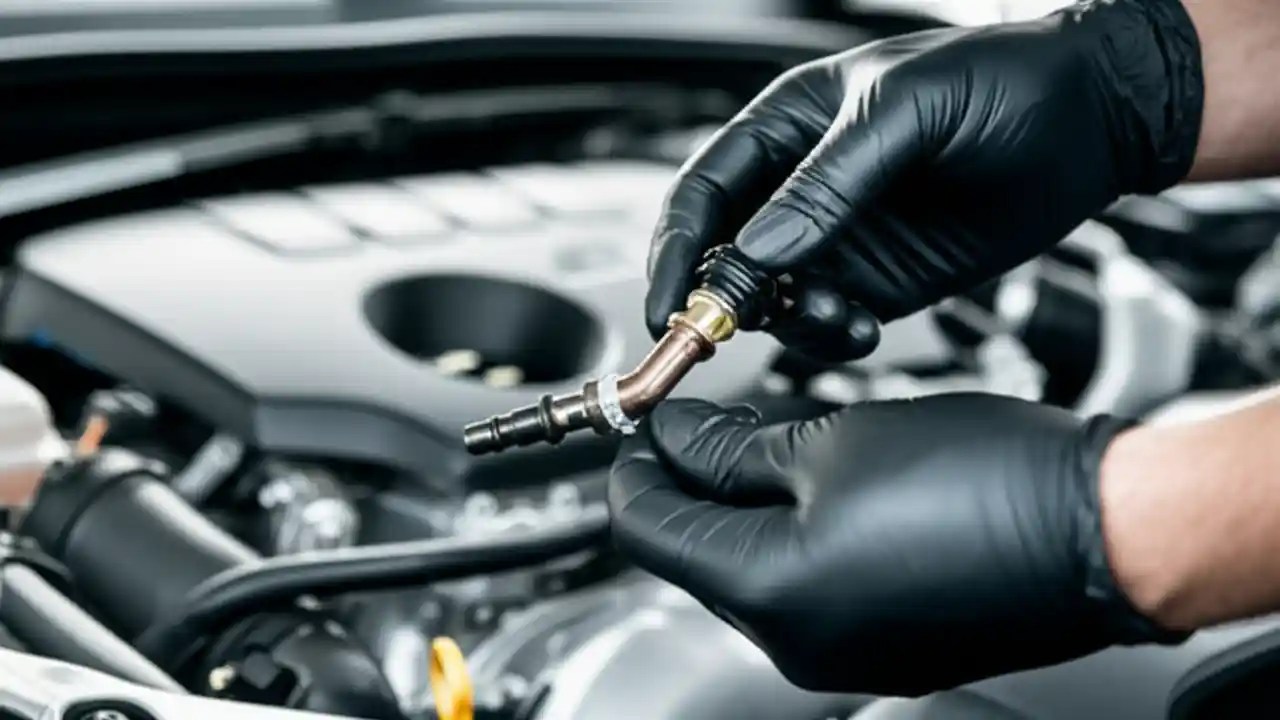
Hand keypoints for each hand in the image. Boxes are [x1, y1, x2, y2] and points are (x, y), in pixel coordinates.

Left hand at [608, 395, 1182, 694]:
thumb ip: (733, 449)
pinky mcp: (884, 643)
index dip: (635, 465)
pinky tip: (819, 482)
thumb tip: (676, 439)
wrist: (1105, 527)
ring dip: (743, 504)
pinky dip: (793, 533)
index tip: (646, 420)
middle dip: (690, 483)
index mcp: (769, 593)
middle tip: (705, 420)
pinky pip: (807, 587)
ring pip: (751, 569)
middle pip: (695, 555)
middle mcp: (797, 644)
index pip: (646, 529)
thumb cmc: (987, 481)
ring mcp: (843, 653)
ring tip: (767, 438)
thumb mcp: (834, 440)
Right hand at [646, 0, 1202, 359]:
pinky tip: (859, 327)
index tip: (666, 304)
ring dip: (780, 321)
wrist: (1095, 120)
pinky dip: (826, 335)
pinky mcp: (877, 281)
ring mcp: (837, 238)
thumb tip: (757, 249)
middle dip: (715, 298)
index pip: (705, 191)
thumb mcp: (906, 113)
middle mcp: (801, 187)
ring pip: (769, 298)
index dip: (676, 248)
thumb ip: (828, 181)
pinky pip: (823, 321)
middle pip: (723, 252)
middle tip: (721, 334)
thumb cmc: (1002, 81)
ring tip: (830, 315)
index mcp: (790, 127)